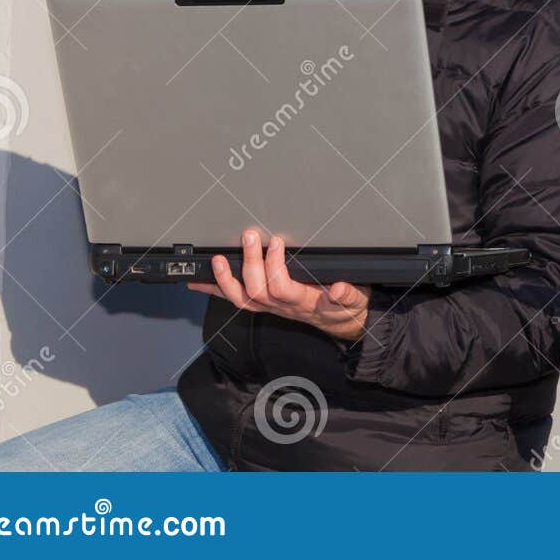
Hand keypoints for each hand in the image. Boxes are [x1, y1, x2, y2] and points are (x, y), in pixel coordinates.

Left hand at [187, 230, 370, 342]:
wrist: (344, 322)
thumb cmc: (348, 306)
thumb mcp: (357, 299)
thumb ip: (350, 295)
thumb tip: (339, 289)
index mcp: (306, 303)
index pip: (282, 288)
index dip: (274, 266)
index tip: (277, 242)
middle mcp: (284, 307)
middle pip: (257, 292)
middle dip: (249, 264)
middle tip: (249, 236)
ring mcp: (273, 308)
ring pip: (242, 300)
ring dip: (226, 281)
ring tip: (217, 260)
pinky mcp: (266, 305)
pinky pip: (238, 300)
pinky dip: (218, 290)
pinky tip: (201, 282)